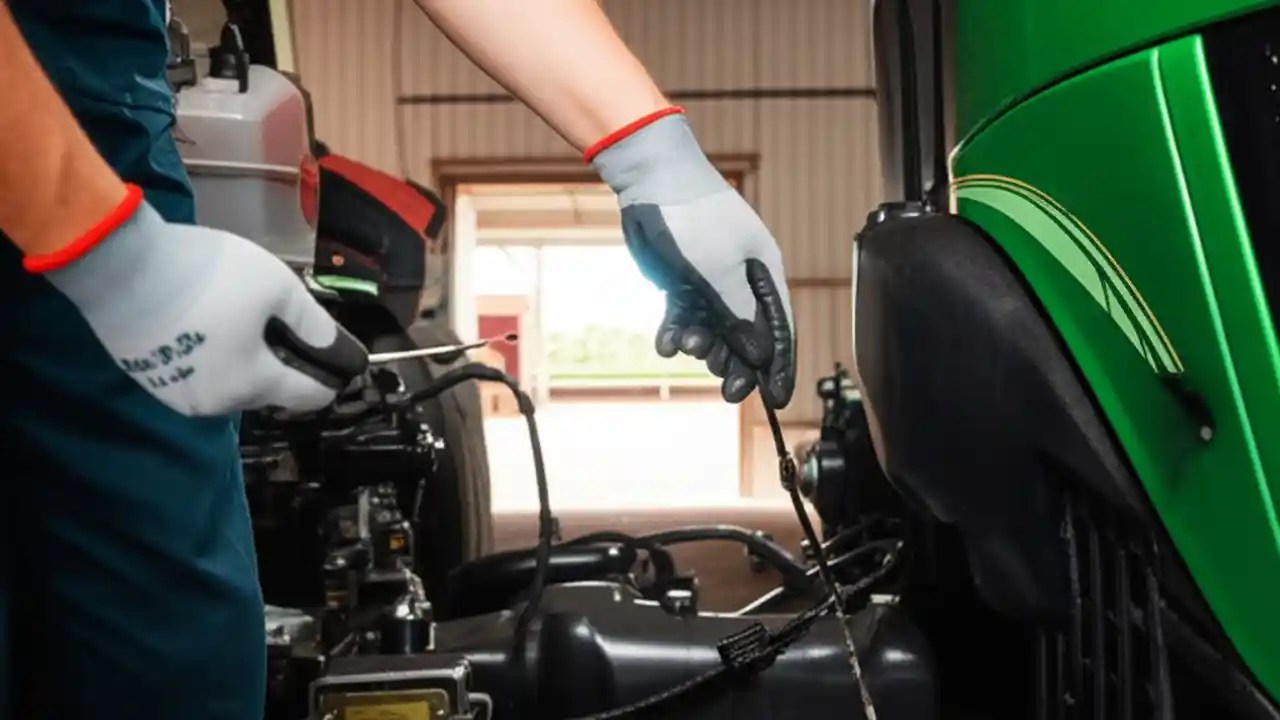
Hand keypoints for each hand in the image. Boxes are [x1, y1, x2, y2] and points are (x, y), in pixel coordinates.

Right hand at [25, 185, 367, 416]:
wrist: (119, 264)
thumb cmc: (207, 276)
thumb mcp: (277, 288)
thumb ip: (314, 324)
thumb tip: (338, 350)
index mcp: (253, 384)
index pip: (309, 397)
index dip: (330, 376)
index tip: (337, 355)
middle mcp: (216, 404)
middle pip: (268, 389)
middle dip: (280, 360)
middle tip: (276, 318)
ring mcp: (177, 396)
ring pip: (230, 383)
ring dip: (243, 359)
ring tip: (237, 315)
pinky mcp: (148, 380)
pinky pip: (197, 375)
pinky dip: (210, 356)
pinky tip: (204, 322)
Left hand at [590, 109, 794, 407]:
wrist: (650, 179)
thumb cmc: (693, 217)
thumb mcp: (717, 273)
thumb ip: (737, 316)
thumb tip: (759, 357)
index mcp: (763, 274)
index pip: (779, 330)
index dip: (778, 366)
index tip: (775, 400)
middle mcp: (740, 280)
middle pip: (745, 335)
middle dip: (737, 364)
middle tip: (726, 390)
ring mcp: (709, 280)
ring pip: (712, 329)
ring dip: (701, 345)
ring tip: (684, 344)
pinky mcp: (681, 280)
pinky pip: (684, 316)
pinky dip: (674, 331)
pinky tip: (665, 341)